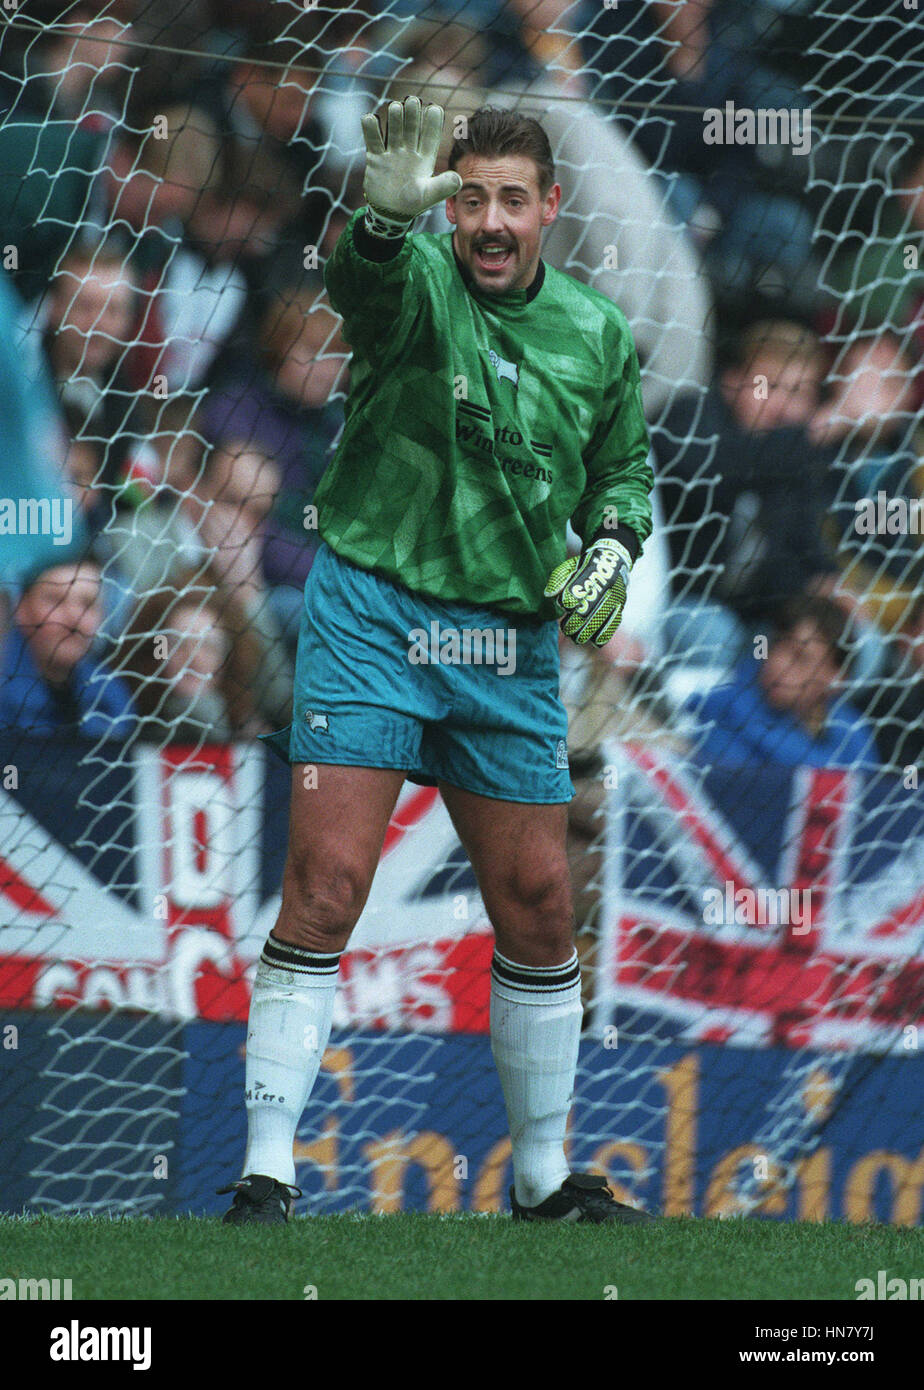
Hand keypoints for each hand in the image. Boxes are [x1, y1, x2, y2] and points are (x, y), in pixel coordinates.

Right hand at [361, 95, 461, 229]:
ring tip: (396, 107)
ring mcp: (392, 153)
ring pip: (394, 131)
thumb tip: (459, 179)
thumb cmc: (412, 204)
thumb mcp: (429, 196)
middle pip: (411, 129)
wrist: (390, 213)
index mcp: (424, 158)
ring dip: (394, 119)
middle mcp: (409, 152)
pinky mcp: (376, 158)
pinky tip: (369, 118)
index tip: (435, 109)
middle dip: (412, 115)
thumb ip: (443, 186)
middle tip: (413, 100)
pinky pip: (373, 141)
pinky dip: (370, 130)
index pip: (430, 137)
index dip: (432, 123)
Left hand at [545, 537, 631, 646]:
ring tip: (575, 637)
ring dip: (585, 633)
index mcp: (589, 572)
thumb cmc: (585, 567)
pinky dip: (602, 635)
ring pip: (599, 620)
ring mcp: (614, 597)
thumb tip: (550, 595)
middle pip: (586, 610)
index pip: (575, 591)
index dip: (567, 601)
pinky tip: (593, 640)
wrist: (613, 560)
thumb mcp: (569, 567)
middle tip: (566, 629)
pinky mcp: (621, 606)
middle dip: (573, 624)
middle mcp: (604, 585)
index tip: (563, 606)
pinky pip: (613, 624)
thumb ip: (558, 580)